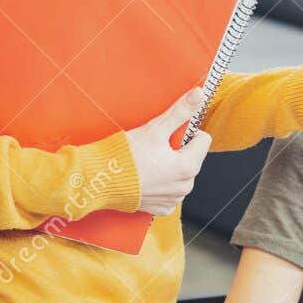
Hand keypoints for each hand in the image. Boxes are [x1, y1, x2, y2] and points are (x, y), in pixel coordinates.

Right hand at [124, 87, 210, 216]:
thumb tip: (199, 94)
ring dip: (169, 166)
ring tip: (147, 163)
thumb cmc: (125, 156)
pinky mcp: (161, 208)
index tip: (168, 134)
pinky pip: (169, 191)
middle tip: (154, 148)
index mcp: (188, 166)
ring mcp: (173, 199)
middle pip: (192, 157)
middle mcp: (185, 186)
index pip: (203, 139)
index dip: (187, 132)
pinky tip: (145, 177)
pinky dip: (160, 183)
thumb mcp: (155, 129)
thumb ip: (179, 112)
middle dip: (178, 150)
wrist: (99, 182)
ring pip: (181, 174)